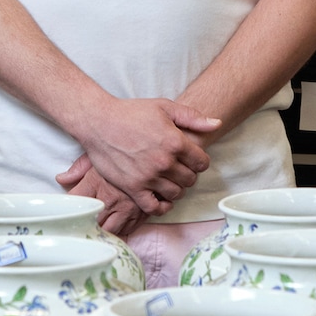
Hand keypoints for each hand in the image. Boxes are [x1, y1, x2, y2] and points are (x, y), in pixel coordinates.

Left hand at [58, 155, 150, 236]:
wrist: (155, 153)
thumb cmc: (122, 152)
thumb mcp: (99, 154)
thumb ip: (78, 168)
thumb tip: (61, 179)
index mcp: (96, 182)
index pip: (74, 202)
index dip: (68, 208)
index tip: (67, 210)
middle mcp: (110, 198)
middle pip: (90, 222)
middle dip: (86, 224)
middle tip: (83, 222)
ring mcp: (127, 208)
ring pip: (109, 231)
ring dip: (103, 230)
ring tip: (100, 225)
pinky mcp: (142, 213)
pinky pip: (128, 230)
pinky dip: (121, 229)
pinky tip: (117, 223)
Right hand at [69, 97, 223, 216]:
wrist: (99, 122)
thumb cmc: (131, 112)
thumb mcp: (164, 107)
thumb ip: (193, 117)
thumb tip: (217, 124)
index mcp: (175, 142)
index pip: (202, 163)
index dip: (200, 161)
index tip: (192, 159)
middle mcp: (164, 162)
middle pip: (190, 179)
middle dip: (189, 174)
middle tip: (180, 169)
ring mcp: (148, 177)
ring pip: (175, 194)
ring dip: (176, 189)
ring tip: (170, 181)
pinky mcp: (133, 188)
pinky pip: (154, 207)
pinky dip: (161, 207)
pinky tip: (161, 199)